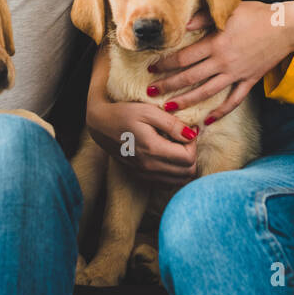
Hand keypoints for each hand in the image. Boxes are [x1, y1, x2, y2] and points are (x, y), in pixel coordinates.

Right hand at [85, 47, 198, 186]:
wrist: (100, 124)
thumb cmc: (123, 113)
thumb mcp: (148, 111)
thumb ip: (172, 124)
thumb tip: (192, 135)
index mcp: (153, 150)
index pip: (189, 158)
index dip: (194, 143)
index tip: (187, 129)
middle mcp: (149, 167)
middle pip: (187, 172)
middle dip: (192, 154)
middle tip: (184, 138)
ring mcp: (144, 174)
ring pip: (179, 181)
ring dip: (185, 165)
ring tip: (178, 146)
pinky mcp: (140, 176)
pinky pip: (167, 183)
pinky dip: (174, 173)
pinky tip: (169, 156)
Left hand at [147, 1, 291, 123]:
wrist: (285, 27)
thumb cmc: (255, 14)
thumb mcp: (228, 10)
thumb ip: (203, 17)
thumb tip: (182, 25)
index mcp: (215, 43)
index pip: (183, 57)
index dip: (165, 64)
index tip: (152, 69)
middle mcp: (223, 61)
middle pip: (189, 77)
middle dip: (168, 85)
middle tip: (151, 91)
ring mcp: (236, 73)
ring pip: (206, 92)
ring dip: (186, 101)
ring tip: (169, 108)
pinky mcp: (249, 80)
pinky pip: (233, 100)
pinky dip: (220, 112)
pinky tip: (207, 120)